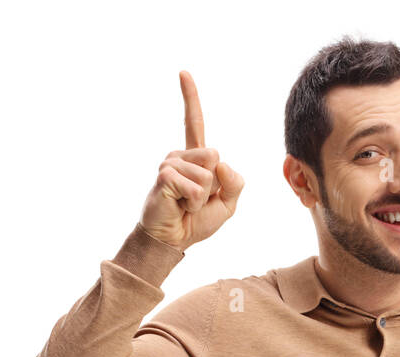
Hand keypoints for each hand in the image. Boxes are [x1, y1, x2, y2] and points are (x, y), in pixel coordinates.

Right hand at [140, 71, 244, 250]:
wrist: (173, 240)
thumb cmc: (196, 221)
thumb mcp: (228, 204)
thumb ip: (235, 183)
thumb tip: (220, 163)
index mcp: (195, 158)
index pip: (194, 122)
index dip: (190, 97)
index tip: (182, 72)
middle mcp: (180, 155)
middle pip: (216, 157)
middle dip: (215, 185)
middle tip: (197, 200)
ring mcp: (170, 163)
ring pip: (208, 174)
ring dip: (203, 196)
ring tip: (186, 204)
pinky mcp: (165, 176)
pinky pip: (196, 187)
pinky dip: (193, 203)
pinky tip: (179, 206)